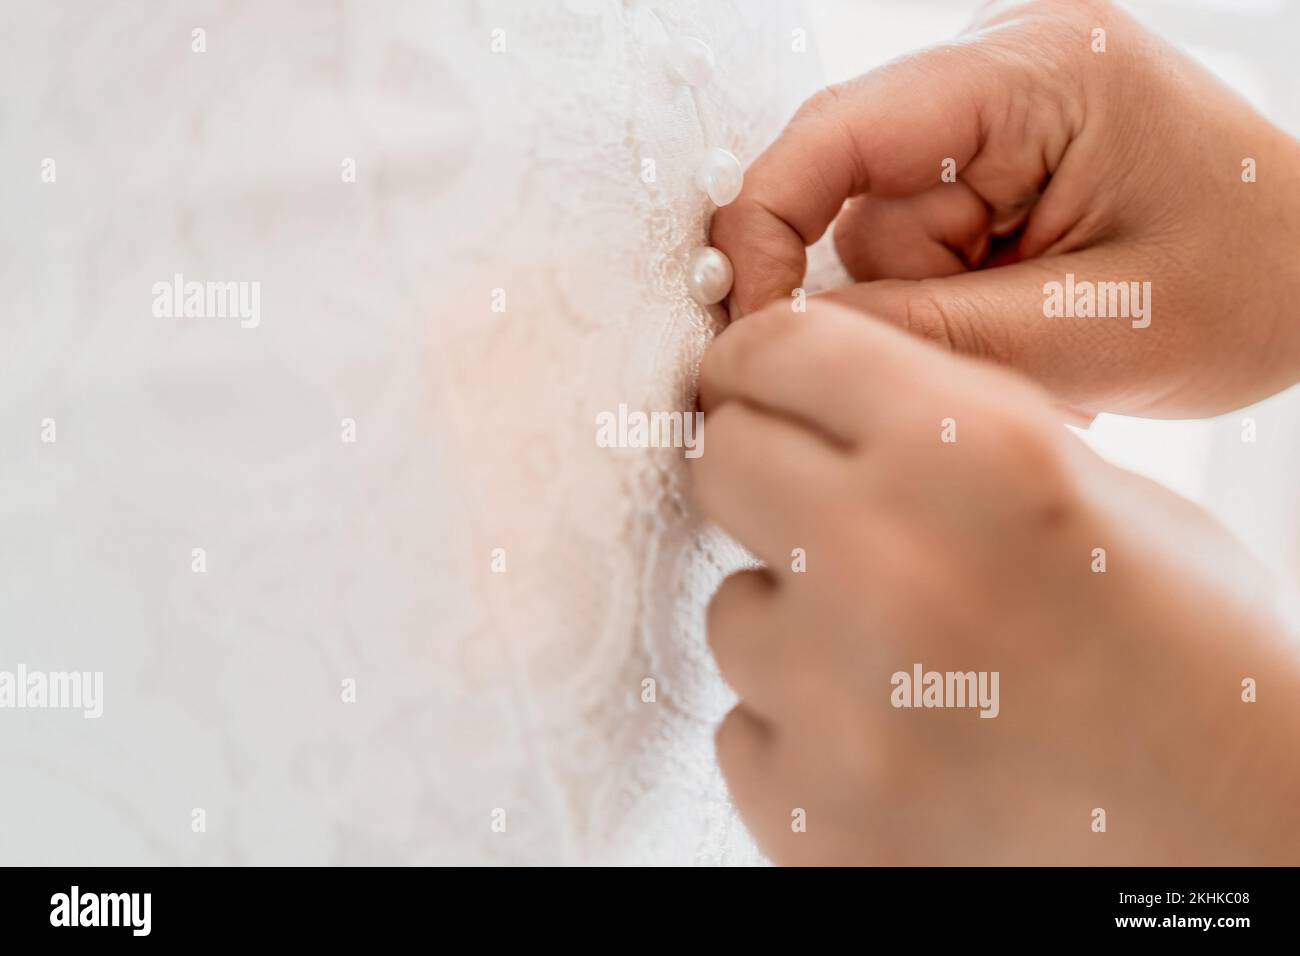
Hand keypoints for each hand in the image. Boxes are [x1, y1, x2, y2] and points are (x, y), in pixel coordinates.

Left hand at [693, 300, 1299, 864]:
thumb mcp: (1102, 491)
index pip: (779, 350)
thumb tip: (817, 400)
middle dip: (771, 480)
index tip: (757, 387)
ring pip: (733, 610)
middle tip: (835, 522)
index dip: (763, 363)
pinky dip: (803, 731)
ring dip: (797, 624)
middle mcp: (889, 569)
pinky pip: (745, 728)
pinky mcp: (814, 820)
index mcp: (975, 456)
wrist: (1241, 838)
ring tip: (903, 663)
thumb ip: (951, 427)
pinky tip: (897, 742)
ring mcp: (841, 710)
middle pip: (725, 462)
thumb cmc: (1193, 660)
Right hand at [710, 0, 1299, 416]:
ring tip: (1043, 334)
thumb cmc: (1256, 285)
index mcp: (1037, 74)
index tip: (749, 331)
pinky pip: (920, 245)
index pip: (836, 135)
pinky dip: (955, 302)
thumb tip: (787, 342)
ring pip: (882, 241)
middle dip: (905, 297)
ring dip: (939, 309)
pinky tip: (1031, 317)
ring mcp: (995, 113)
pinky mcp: (994, 159)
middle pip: (857, 204)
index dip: (768, 233)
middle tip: (1005, 346)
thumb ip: (932, 337)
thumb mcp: (1095, 332)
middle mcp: (1001, 72)